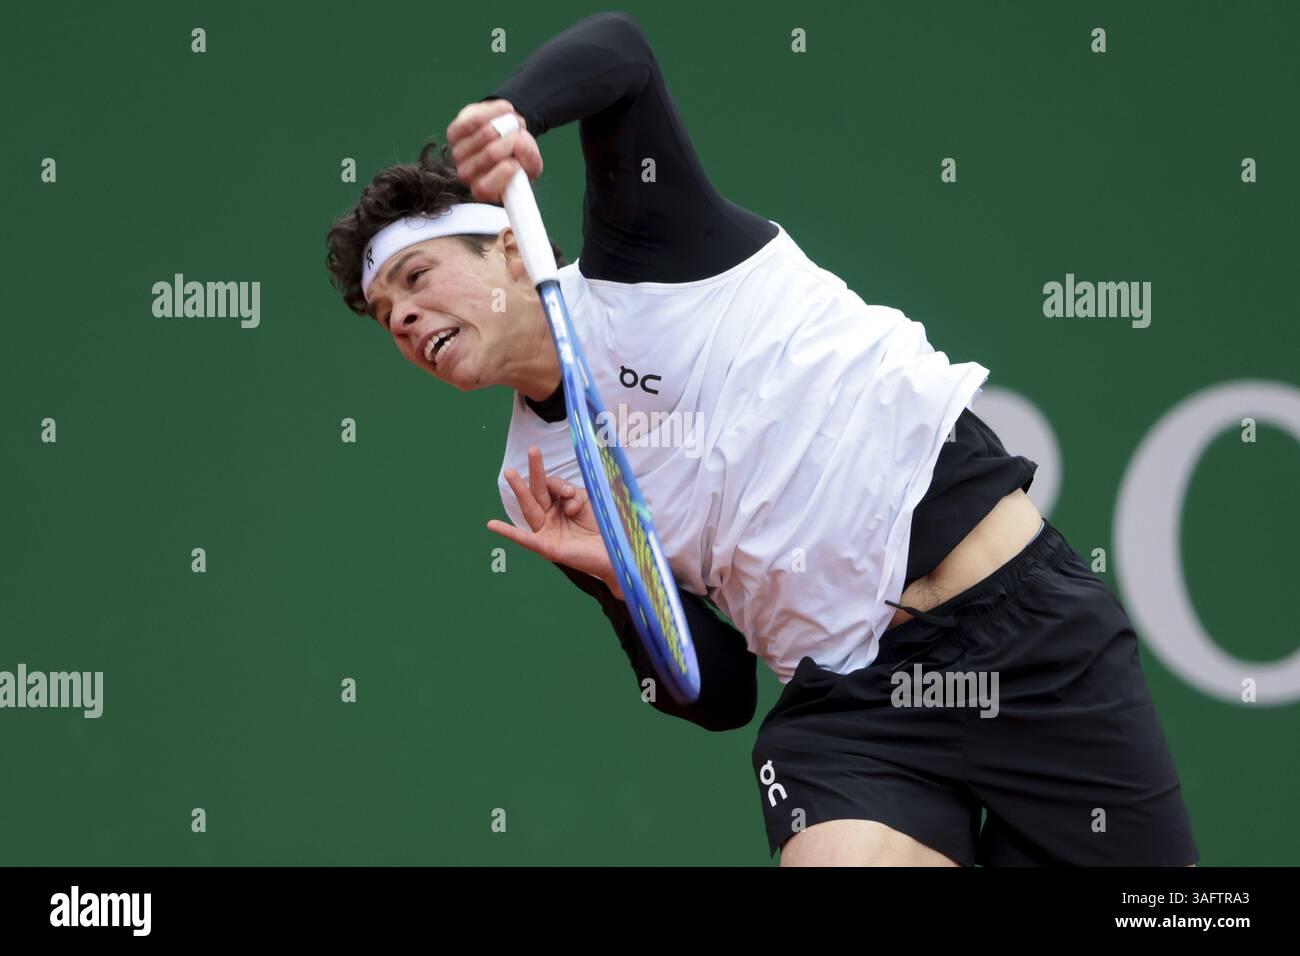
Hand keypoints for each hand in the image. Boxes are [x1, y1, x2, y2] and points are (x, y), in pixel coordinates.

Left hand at [446, 99, 543, 203]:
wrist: (504, 134)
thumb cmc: (517, 155)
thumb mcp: (530, 164)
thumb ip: (530, 160)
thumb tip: (519, 147)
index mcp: (483, 191)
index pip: (487, 187)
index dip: (507, 170)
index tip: (518, 162)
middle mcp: (466, 176)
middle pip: (492, 154)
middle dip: (513, 140)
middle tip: (520, 135)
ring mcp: (458, 154)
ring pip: (486, 134)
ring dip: (507, 123)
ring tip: (514, 123)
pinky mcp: (454, 133)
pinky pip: (476, 119)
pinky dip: (495, 111)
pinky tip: (506, 110)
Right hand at [487, 446, 623, 600]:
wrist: (617, 553)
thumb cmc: (604, 528)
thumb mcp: (590, 502)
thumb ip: (575, 494)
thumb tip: (566, 497)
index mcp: (560, 504)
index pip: (553, 487)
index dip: (560, 485)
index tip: (571, 492)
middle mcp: (551, 517)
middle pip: (538, 491)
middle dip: (536, 471)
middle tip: (532, 449)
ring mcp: (547, 532)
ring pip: (530, 508)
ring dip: (519, 490)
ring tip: (509, 472)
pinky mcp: (547, 548)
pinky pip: (525, 539)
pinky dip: (508, 532)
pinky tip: (492, 524)